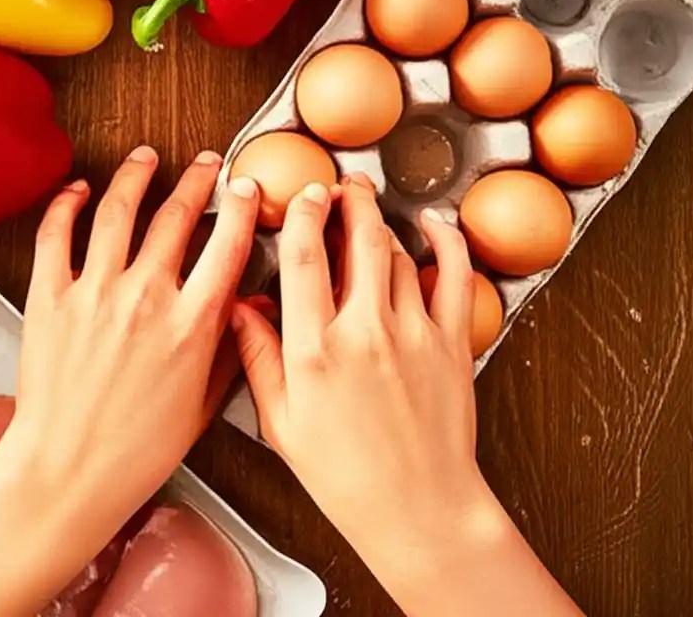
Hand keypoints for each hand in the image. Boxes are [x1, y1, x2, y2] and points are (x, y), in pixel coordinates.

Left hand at [0, 146, 263, 616]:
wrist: (69, 472)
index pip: (228, 245)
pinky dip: (67, 202)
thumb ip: (229, 348)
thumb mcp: (203, 405)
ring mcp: (93, 293)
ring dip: (136, 175)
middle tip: (203, 165)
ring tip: (146, 158)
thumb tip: (248, 307)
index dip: (243, 208)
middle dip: (196, 180)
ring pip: (118, 210)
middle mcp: (145, 299)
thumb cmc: (135, 452)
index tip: (247, 190)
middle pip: (177, 216)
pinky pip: (56, 233)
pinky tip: (78, 189)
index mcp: (192, 326)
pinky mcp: (48, 297)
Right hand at [232, 173, 483, 540]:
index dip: (301, 214)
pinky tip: (435, 225)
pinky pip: (453, 275)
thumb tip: (239, 308)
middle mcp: (362, 332)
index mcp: (313, 351)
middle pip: (356, 239)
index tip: (301, 195)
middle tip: (338, 185)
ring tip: (368, 208)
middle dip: (346, 200)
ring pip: (396, 252)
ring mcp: (412, 333)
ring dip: (381, 221)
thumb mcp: (280, 420)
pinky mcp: (451, 342)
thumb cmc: (346, 475)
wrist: (417, 508)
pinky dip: (446, 241)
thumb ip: (259, 356)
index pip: (303, 258)